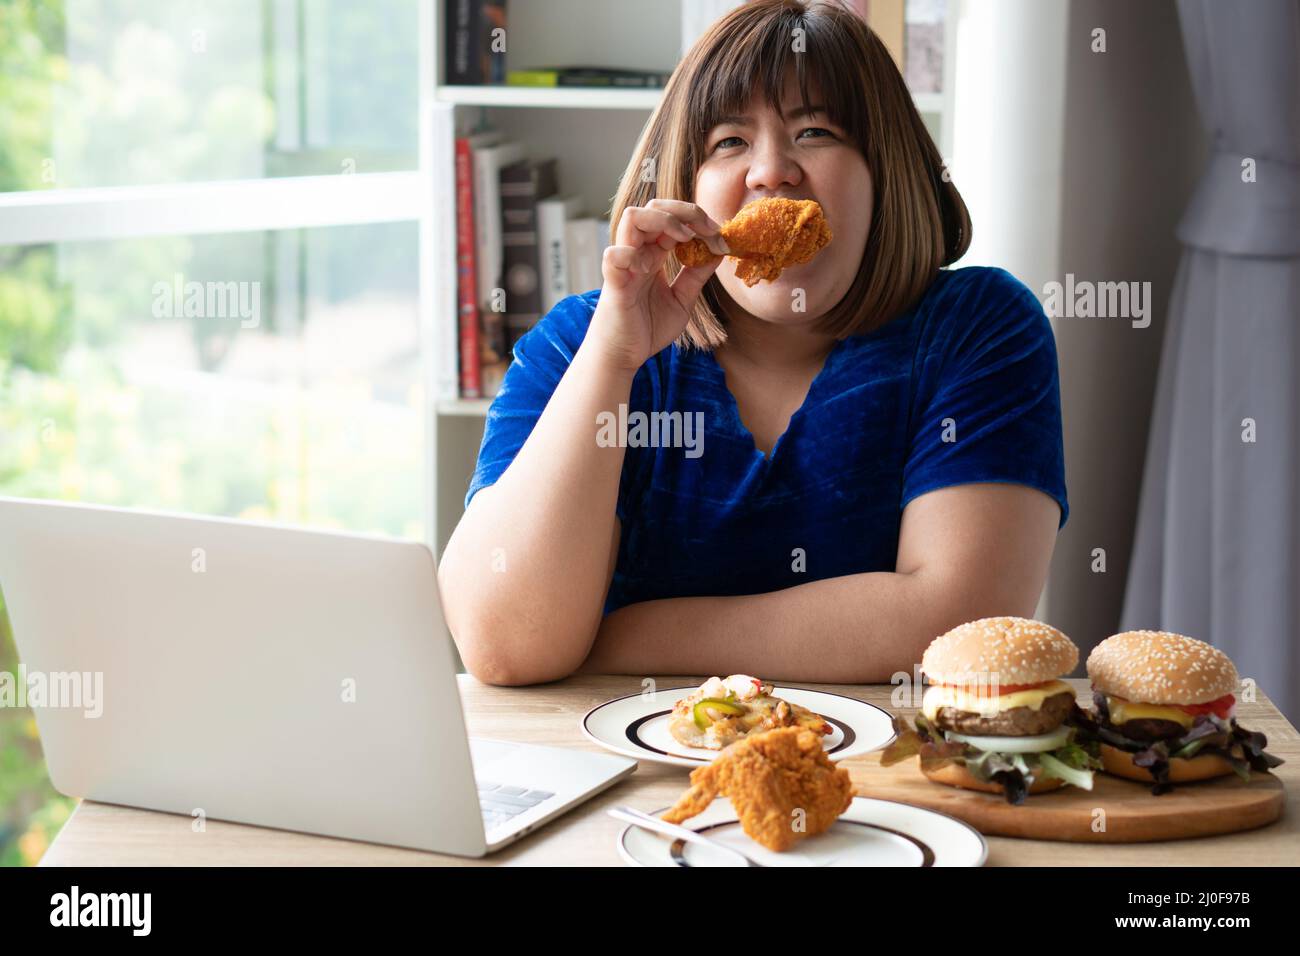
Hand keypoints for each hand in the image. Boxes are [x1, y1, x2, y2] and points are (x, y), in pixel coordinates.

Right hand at [587, 199, 722, 370]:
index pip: (671, 217)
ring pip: (633, 217)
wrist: (623, 356)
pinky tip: (650, 267)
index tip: (719, 236)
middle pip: (653, 206)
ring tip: (683, 238)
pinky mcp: (614, 283)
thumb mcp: (682, 299)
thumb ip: (696, 275)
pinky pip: (614, 256)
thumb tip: (718, 251)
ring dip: (662, 220)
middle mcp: (638, 252)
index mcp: (653, 254)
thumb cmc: (647, 328)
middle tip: (708, 229)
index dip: (697, 219)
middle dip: (685, 210)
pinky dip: (633, 254)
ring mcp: (624, 265)